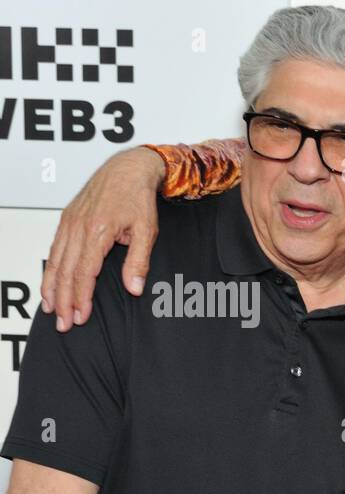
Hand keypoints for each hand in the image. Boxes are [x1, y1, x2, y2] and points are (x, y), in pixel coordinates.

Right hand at [42, 146, 164, 331]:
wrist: (126, 169)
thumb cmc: (138, 199)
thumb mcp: (146, 230)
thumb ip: (139, 261)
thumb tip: (133, 289)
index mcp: (98, 231)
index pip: (85, 273)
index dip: (81, 298)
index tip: (80, 318)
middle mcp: (78, 227)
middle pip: (66, 272)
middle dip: (64, 301)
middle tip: (64, 325)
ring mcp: (69, 223)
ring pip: (55, 262)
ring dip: (52, 289)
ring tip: (51, 311)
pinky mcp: (66, 220)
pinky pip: (54, 250)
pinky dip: (50, 271)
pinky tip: (50, 285)